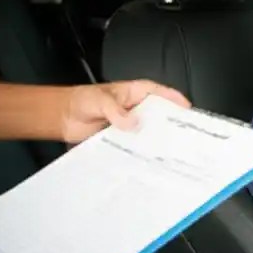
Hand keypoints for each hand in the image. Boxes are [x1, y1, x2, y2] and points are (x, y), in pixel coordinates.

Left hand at [61, 80, 190, 142]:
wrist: (64, 116)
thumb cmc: (83, 100)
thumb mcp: (100, 101)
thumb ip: (116, 111)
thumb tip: (133, 124)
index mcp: (137, 92)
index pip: (163, 94)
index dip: (177, 101)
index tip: (188, 111)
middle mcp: (138, 109)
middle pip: (161, 116)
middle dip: (171, 125)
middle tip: (182, 137)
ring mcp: (132, 125)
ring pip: (150, 132)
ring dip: (156, 141)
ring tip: (167, 152)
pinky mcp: (124, 139)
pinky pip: (136, 145)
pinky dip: (141, 151)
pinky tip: (145, 159)